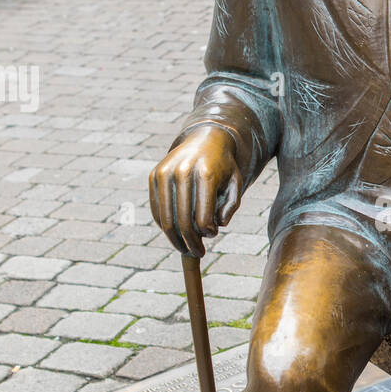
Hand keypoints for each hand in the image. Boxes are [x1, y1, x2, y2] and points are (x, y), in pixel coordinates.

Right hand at [149, 125, 242, 257]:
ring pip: (166, 219)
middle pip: (183, 222)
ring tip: (186, 249)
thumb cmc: (224, 166)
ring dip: (176, 240)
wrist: (205, 138)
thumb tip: (217, 225)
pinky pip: (157, 210)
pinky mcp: (154, 176)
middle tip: (198, 253)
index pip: (202, 217)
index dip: (207, 233)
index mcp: (205, 174)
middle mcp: (182, 172)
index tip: (212, 236)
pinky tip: (176, 233)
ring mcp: (165, 173)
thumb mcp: (236, 183)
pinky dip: (165, 225)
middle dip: (191, 243)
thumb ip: (231, 206)